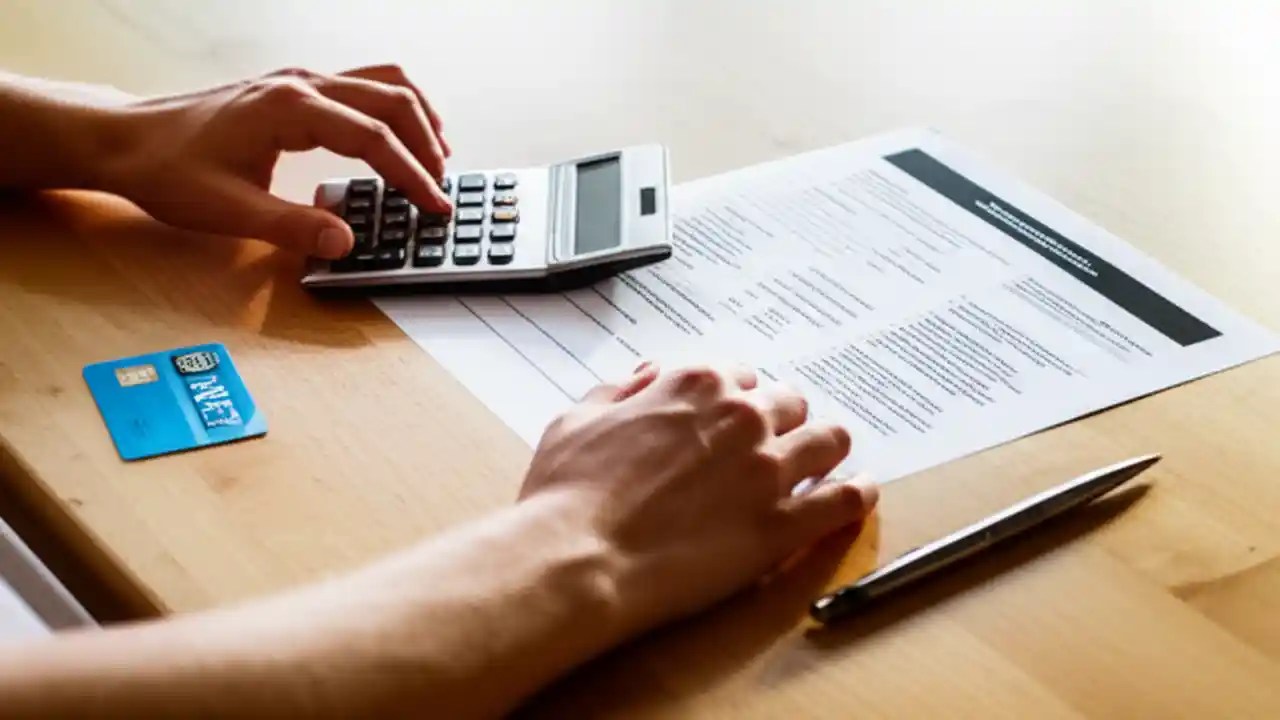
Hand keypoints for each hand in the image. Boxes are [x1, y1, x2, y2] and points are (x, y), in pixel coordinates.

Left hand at [96, 65, 450, 258]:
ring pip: (383, 82)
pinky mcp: (295, 89)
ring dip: (417, 117)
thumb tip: (346, 242)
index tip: (434, 204)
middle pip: (391, 99)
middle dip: (426, 144)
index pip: (372, 135)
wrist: (126, 140)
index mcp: (289, 107)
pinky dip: (394, 109)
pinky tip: (400, 136)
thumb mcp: (229, 211)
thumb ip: (292, 228)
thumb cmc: (168, 170)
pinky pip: (363, 85)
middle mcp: (301, 83)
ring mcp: (299, 80)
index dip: (411, 173)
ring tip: (438, 159)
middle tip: (442, 189)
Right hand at [520, 362, 878, 631]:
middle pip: (789, 403)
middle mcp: (742, 417)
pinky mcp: (783, 525)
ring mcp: (768, 470)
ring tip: (823, 464)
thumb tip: (647, 377)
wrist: (578, 558)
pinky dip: (857, 494)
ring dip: (825, 448)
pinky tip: (859, 494)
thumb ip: (619, 391)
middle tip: (773, 445)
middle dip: (782, 420)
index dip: (738, 398)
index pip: (741, 376)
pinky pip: (844, 500)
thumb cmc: (568, 492)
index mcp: (695, 384)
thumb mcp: (578, 418)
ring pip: (829, 440)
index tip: (734, 419)